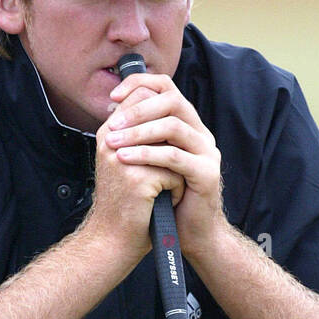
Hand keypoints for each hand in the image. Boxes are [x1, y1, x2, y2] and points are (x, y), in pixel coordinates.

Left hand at [102, 72, 224, 257]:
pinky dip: (147, 155)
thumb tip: (115, 111)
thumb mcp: (150, 161)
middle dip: (137, 110)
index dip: (140, 84)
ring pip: (173, 127)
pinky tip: (125, 159)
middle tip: (111, 124)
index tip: (114, 97)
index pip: (167, 87)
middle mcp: (200, 134)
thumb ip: (141, 135)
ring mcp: (207, 152)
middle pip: (172, 102)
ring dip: (139, 132)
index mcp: (187, 126)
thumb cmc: (167, 198)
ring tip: (113, 142)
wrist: (190, 233)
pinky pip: (175, 157)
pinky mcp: (206, 174)